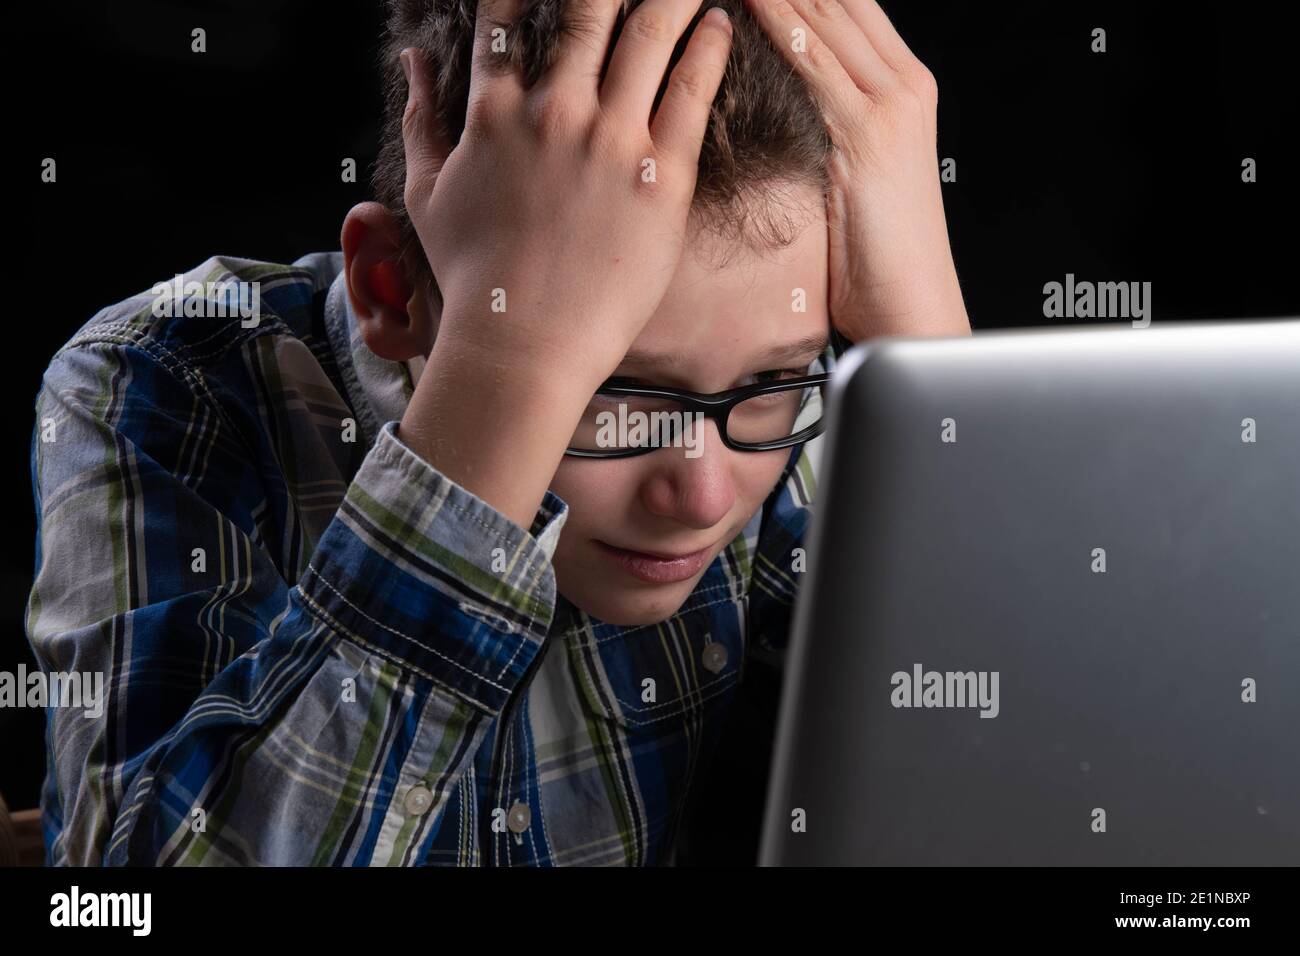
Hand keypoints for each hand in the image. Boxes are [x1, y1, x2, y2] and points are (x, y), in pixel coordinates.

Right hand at [401, 0, 735, 384]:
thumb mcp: (425, 194)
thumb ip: (420, 117)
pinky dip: (708, 47)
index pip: (509, 16)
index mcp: (494, 112)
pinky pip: (692, 90)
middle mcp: (553, 112)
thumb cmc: (473, 278)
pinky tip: (719, 24)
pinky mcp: (662, 174)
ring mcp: (611, 140)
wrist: (523, 345)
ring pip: (648, 31)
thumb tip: (411, 59)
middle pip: (588, 7)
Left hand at [744, 0, 969, 340]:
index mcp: (906, 87)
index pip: (849, 4)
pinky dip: (778, 22)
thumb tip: (789, 102)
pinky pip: (815, 60)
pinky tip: (744, 2)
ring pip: (826, 14)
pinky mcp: (870, 131)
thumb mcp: (855, 174)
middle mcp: (906, 84)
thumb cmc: (880, 257)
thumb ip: (833, 125)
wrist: (914, 305)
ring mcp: (892, 103)